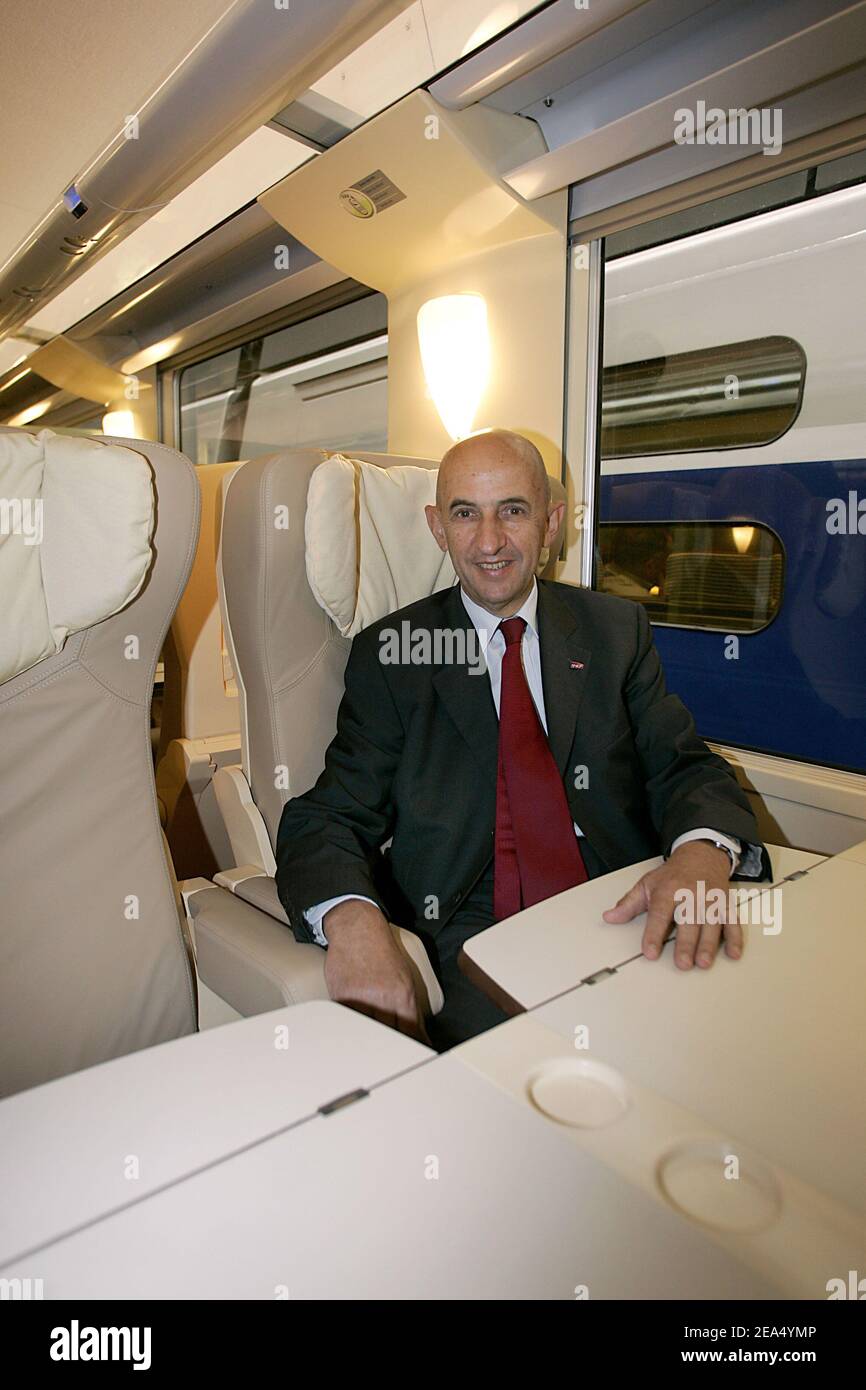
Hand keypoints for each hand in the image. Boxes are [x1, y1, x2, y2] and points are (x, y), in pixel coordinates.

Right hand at [323, 899, 430, 1043]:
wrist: (358, 929)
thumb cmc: (381, 952)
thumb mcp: (404, 978)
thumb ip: (408, 1007)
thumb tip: (416, 1034)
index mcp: (402, 994)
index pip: (410, 1032)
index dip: (411, 1048)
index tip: (412, 1057)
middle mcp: (382, 998)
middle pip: (388, 1037)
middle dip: (390, 1051)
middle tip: (390, 1061)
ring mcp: (359, 998)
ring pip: (364, 1033)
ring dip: (367, 1045)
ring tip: (368, 1054)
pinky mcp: (339, 996)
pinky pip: (345, 1022)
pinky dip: (348, 1032)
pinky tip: (350, 1036)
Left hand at [602, 841, 742, 968]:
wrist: (701, 854)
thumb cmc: (674, 874)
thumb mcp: (647, 884)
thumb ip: (629, 904)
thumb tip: (610, 917)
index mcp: (668, 890)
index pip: (660, 914)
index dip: (654, 934)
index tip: (650, 952)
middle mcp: (691, 895)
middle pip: (688, 921)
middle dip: (686, 944)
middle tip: (683, 963)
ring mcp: (710, 900)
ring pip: (711, 924)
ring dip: (708, 944)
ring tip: (703, 962)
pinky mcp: (725, 904)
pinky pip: (732, 922)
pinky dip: (735, 938)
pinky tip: (733, 953)